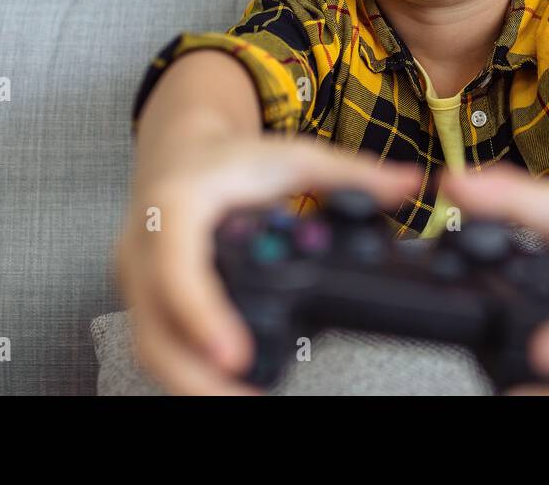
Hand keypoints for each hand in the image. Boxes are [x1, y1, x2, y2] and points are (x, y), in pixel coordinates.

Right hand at [116, 131, 419, 394]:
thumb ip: (352, 174)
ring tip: (246, 398)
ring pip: (152, 347)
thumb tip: (410, 185)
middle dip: (196, 377)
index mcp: (177, 207)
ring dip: (193, 384)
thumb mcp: (293, 156)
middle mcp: (146, 247)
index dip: (201, 315)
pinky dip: (189, 371)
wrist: (181, 151)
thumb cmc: (232, 158)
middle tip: (249, 395)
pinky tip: (227, 385)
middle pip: (156, 329)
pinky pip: (158, 344)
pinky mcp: (144, 299)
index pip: (177, 268)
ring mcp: (138, 277)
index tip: (234, 354)